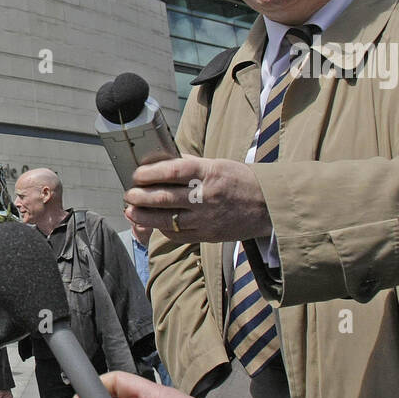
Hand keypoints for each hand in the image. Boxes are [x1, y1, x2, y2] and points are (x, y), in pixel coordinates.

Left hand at [123, 156, 271, 243]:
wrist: (269, 207)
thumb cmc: (240, 181)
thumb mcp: (219, 164)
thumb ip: (191, 164)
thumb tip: (162, 162)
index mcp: (209, 173)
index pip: (173, 171)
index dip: (151, 173)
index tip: (137, 174)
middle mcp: (206, 196)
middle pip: (165, 198)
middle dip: (141, 197)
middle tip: (129, 194)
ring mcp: (206, 218)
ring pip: (167, 220)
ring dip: (144, 216)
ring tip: (130, 211)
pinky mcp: (207, 235)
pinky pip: (178, 234)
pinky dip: (162, 228)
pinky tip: (153, 223)